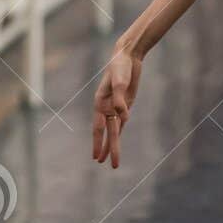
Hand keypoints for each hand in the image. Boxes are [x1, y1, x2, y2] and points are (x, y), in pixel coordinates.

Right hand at [92, 48, 142, 168]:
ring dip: (113, 145)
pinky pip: (122, 121)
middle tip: (108, 166)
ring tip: (111, 162)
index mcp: (99, 103)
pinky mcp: (125, 104)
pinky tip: (116, 142)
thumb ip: (120, 99)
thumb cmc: (120, 67)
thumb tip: (123, 116)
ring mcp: (115, 107)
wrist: (127, 56)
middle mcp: (106, 107)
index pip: (98, 128)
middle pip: (108, 133)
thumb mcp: (120, 81)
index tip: (96, 158)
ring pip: (114, 130)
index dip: (98, 143)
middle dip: (108, 149)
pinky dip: (120, 132)